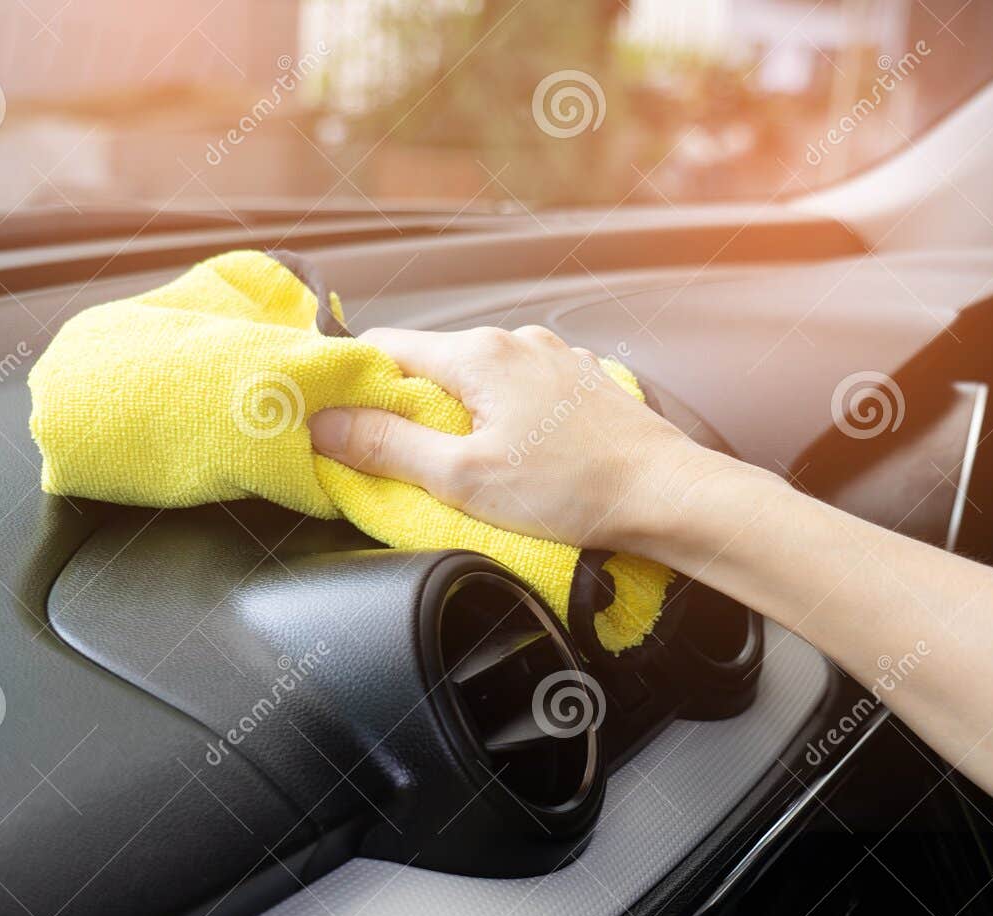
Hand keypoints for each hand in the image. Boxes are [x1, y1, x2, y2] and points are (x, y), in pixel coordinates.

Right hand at [309, 325, 729, 555]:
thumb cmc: (574, 490)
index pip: (384, 348)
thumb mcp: (463, 478)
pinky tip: (519, 459)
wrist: (669, 496)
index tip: (336, 420)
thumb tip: (324, 423)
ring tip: (469, 469)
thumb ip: (387, 446)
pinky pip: (524, 393)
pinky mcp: (584, 386)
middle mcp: (518, 342)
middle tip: (402, 460)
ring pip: (482, 380)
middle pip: (434, 364)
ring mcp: (557, 360)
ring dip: (463, 416)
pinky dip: (506, 419)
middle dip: (409, 407)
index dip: (351, 384)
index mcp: (480, 353)